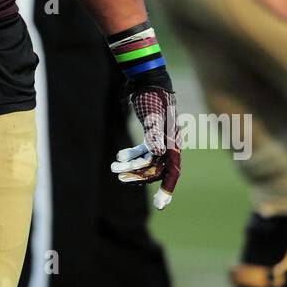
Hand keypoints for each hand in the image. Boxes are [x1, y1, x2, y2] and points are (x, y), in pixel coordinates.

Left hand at [111, 86, 181, 209]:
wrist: (147, 80)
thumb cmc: (151, 96)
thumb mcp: (152, 114)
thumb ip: (154, 133)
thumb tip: (158, 153)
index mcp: (172, 142)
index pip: (172, 171)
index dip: (167, 189)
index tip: (161, 206)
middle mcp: (168, 144)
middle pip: (156, 169)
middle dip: (139, 177)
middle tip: (120, 179)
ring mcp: (160, 140)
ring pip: (147, 162)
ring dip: (131, 167)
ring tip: (114, 169)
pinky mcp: (151, 135)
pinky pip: (142, 152)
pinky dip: (131, 156)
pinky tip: (119, 156)